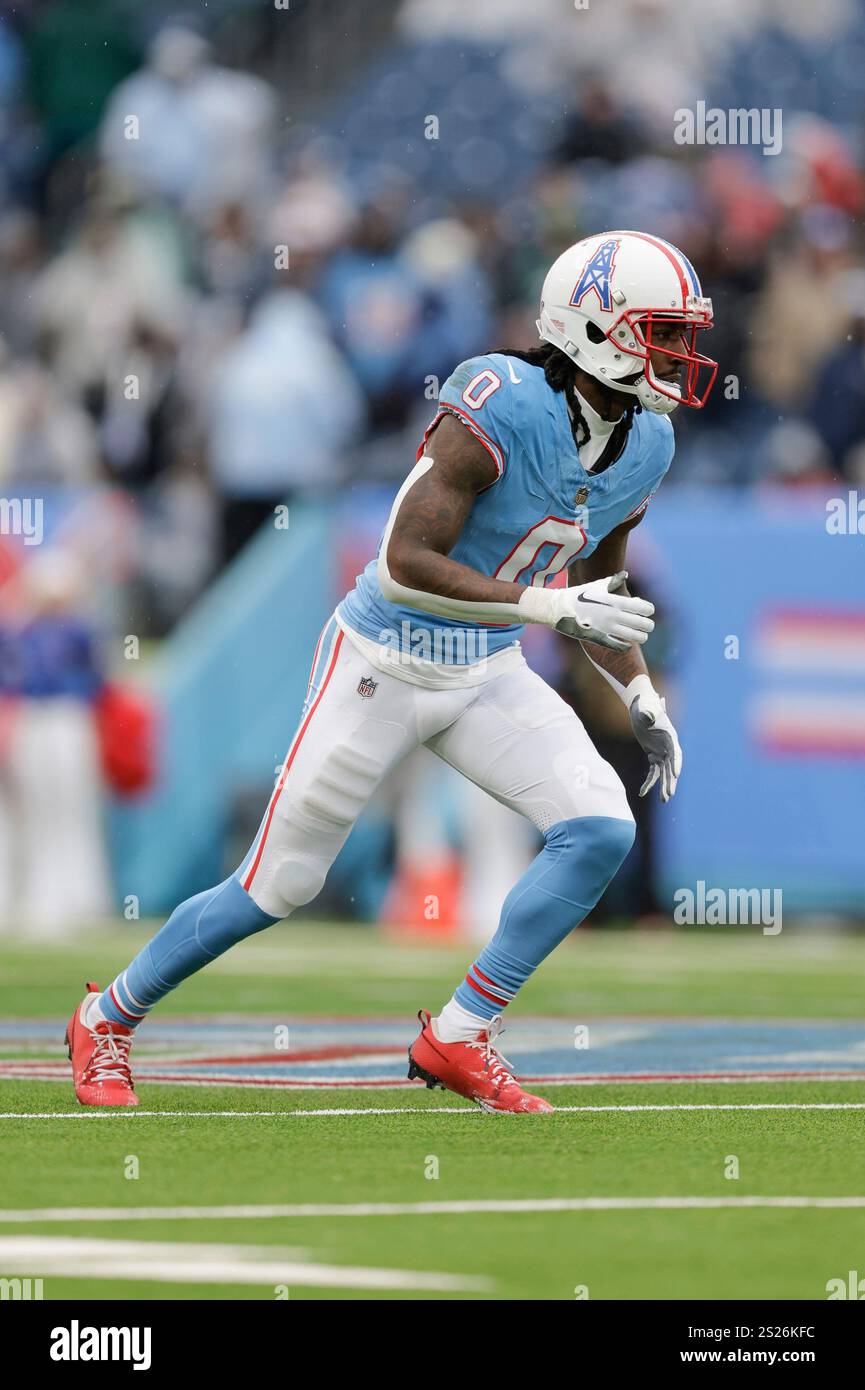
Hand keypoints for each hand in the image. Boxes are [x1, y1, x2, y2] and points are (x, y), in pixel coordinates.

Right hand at [519, 571, 653, 651]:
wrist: (559, 608)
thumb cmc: (579, 595)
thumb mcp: (597, 585)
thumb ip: (614, 581)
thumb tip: (625, 574)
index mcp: (615, 601)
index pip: (642, 607)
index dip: (649, 610)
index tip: (648, 611)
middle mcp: (613, 615)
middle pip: (642, 624)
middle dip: (648, 625)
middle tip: (648, 625)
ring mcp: (606, 628)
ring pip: (634, 637)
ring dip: (641, 637)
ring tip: (641, 636)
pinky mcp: (599, 638)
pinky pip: (618, 646)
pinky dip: (625, 646)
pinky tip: (627, 645)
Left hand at [628, 684, 682, 801]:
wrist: (641, 706)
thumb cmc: (645, 706)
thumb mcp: (646, 708)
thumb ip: (649, 713)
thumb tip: (649, 716)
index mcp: (670, 737)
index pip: (676, 752)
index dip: (677, 763)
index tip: (676, 775)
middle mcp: (668, 747)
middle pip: (671, 767)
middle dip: (670, 781)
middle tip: (669, 795)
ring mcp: (661, 752)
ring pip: (663, 773)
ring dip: (663, 786)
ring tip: (664, 801)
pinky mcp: (653, 756)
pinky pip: (652, 772)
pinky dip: (648, 782)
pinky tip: (642, 793)